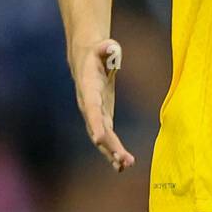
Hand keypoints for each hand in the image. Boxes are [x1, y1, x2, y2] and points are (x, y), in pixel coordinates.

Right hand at [71, 39, 135, 171]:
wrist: (85, 62)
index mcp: (89, 90)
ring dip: (113, 153)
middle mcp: (89, 107)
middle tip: (124, 159)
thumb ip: (107, 47)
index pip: (92, 108)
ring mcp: (95, 115)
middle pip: (98, 129)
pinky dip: (114, 150)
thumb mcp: (101, 46)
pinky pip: (107, 138)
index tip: (101, 137)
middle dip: (110, 145)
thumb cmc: (96, 53)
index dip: (96, 122)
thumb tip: (111, 46)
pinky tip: (123, 164)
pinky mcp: (102, 119)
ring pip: (102, 139)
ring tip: (126, 165)